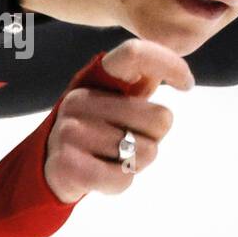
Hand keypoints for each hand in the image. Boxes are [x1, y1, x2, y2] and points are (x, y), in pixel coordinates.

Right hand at [44, 38, 193, 203]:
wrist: (51, 169)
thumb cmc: (97, 131)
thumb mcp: (116, 100)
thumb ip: (142, 81)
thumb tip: (182, 76)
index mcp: (95, 78)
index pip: (134, 54)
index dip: (169, 64)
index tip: (186, 84)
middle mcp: (79, 99)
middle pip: (159, 117)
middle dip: (154, 136)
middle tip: (127, 140)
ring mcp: (70, 132)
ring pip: (144, 152)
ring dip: (136, 162)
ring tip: (110, 157)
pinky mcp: (68, 165)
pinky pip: (123, 179)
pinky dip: (120, 182)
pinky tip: (101, 174)